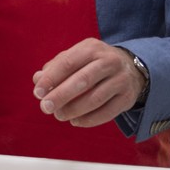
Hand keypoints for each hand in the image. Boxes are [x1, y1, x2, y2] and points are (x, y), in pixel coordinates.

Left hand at [31, 38, 145, 126]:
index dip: (51, 79)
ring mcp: (121, 80)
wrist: (131, 68)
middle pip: (83, 80)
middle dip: (61, 96)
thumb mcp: (76, 57)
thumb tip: (38, 79)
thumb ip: (55, 67)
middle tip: (45, 107)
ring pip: (95, 98)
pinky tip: (75, 121)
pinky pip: (107, 113)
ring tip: (59, 115)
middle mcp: (109, 61)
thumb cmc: (92, 64)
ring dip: (73, 110)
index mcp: (91, 48)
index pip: (68, 62)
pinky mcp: (127, 98)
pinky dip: (89, 120)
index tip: (38, 93)